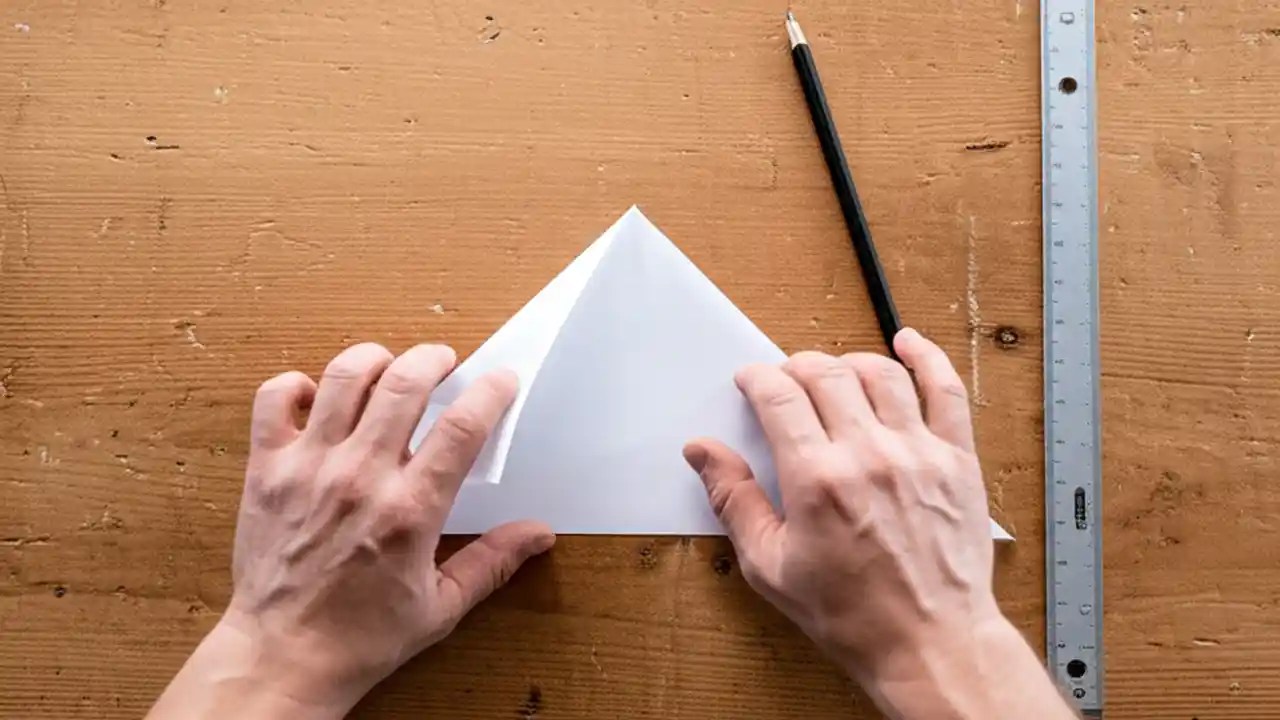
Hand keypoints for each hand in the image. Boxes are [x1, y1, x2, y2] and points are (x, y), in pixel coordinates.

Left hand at [149, 344, 554, 719]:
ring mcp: (309, 468)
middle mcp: (359, 478)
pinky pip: (274, 399)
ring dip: (375, 359)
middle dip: (434, 359)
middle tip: (444, 363)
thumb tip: (538, 535)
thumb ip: (492, 562)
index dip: (490, 391)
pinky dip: (297, 385)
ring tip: (388, 368)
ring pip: (343, 376)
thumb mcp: (441, 605)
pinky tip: (319, 399)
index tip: (500, 381)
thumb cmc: (360, 637)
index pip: (463, 426)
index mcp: (410, 510)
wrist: (283, 657)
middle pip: (405, 381)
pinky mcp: (267, 470)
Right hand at [685, 329, 1072, 718]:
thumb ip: (734, 501)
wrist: (930, 643)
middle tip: (786, 380)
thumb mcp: (770, 566)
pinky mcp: (957, 460)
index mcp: (817, 480)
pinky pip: (945, 390)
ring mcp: (918, 452)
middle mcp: (869, 455)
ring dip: (847, 362)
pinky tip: (907, 344)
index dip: (757, 378)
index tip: (751, 381)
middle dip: (795, 367)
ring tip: (833, 373)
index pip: (778, 397)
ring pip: (879, 374)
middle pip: (825, 375)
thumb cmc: (851, 614)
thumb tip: (703, 452)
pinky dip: (926, 358)